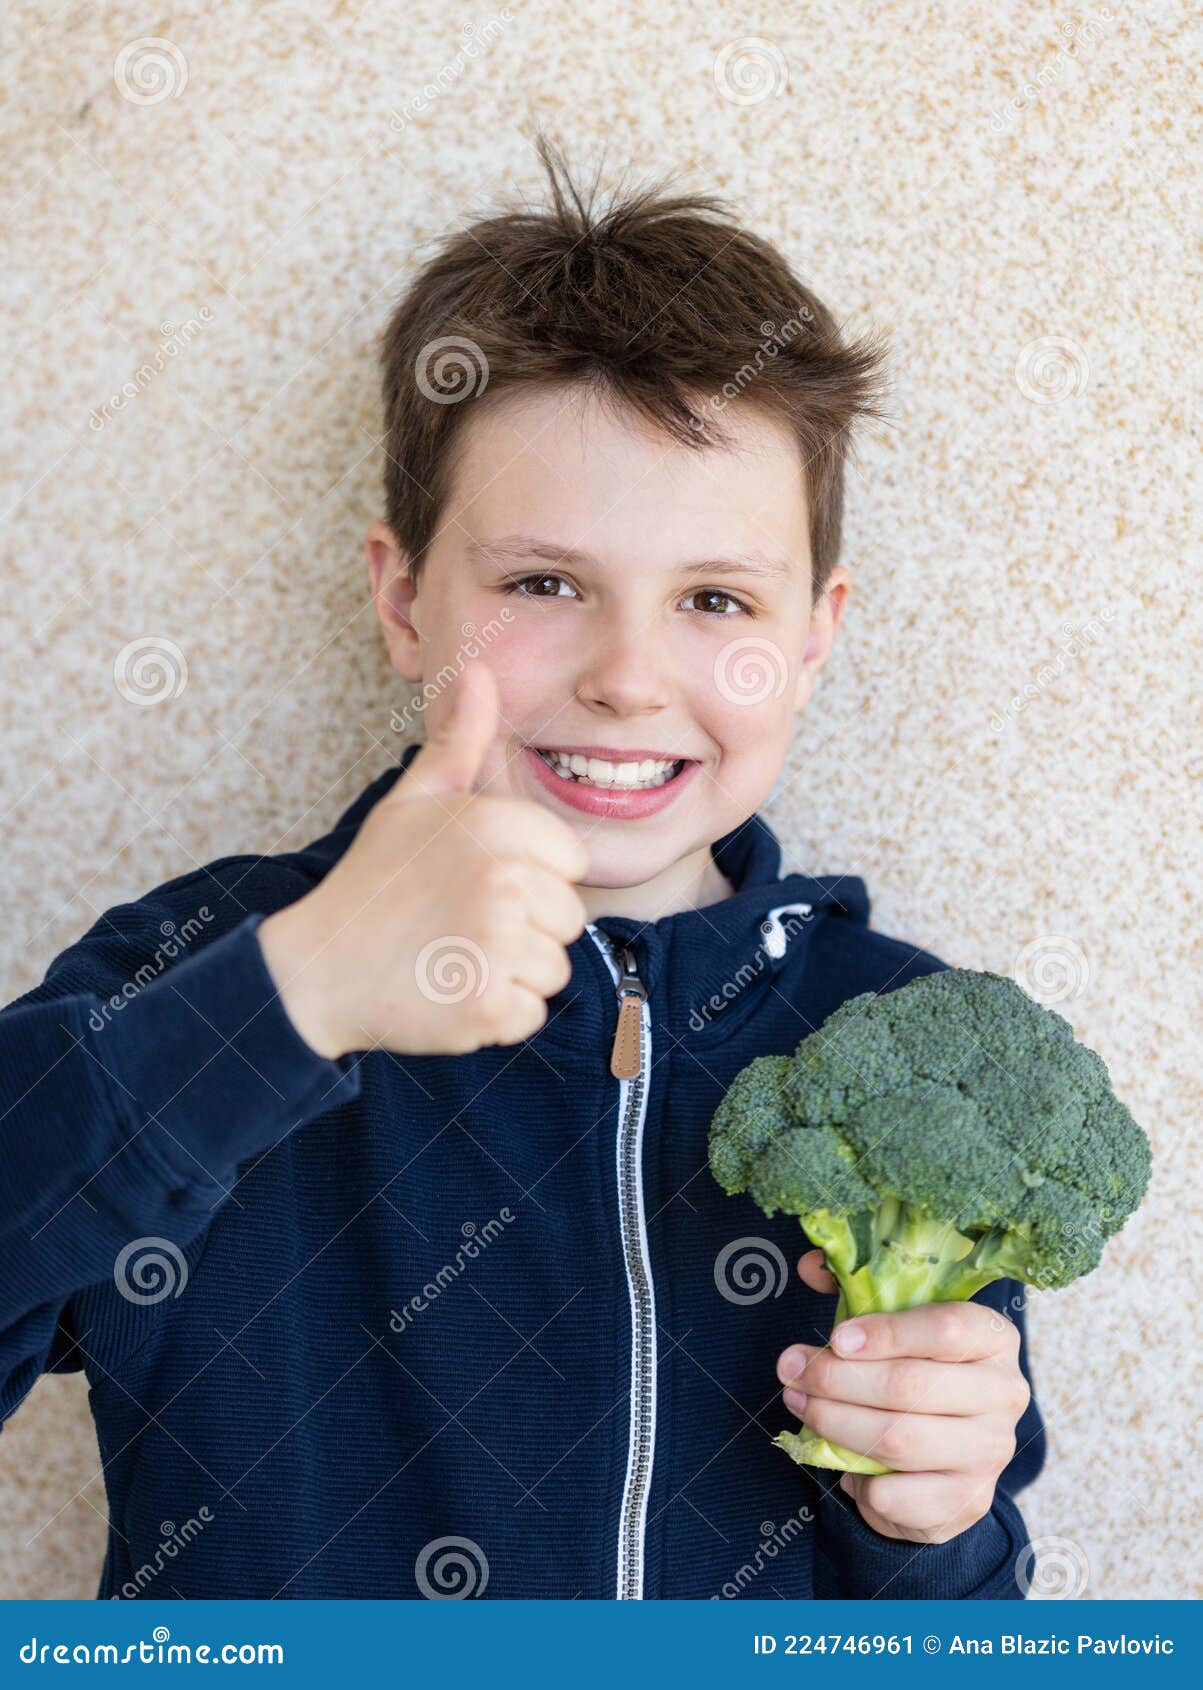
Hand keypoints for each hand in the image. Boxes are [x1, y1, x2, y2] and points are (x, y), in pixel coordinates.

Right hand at [258, 661, 588, 1059]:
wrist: (318, 969)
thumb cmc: (376, 882)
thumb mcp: (414, 801)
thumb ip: (459, 740)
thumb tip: (480, 670)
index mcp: (497, 824)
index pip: (571, 863)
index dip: (530, 877)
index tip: (475, 883)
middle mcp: (505, 879)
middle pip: (568, 918)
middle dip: (523, 930)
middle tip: (457, 925)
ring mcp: (497, 944)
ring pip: (554, 968)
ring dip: (511, 973)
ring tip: (453, 956)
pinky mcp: (489, 1005)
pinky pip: (530, 1014)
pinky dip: (496, 1015)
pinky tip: (449, 991)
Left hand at [775, 1250, 1030, 1543]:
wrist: (945, 1459)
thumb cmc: (916, 1373)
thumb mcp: (894, 1327)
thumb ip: (857, 1291)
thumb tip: (811, 1266)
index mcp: (994, 1337)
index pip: (947, 1329)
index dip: (886, 1333)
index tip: (835, 1339)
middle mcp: (1004, 1393)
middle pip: (911, 1385)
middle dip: (837, 1379)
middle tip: (791, 1370)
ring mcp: (990, 1452)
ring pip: (899, 1438)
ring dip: (834, 1422)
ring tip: (799, 1403)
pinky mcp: (968, 1500)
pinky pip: (898, 1495)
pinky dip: (858, 1480)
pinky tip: (842, 1463)